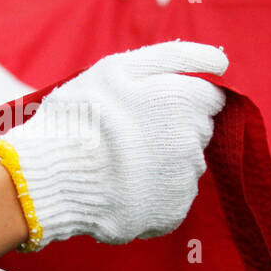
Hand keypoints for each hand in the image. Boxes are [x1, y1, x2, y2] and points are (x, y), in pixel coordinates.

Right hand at [0, 41, 227, 247]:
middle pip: (199, 131)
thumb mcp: (117, 69)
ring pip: (187, 165)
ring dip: (164, 161)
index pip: (209, 97)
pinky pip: (175, 197)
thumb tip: (223, 62)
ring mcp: (180, 180)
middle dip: (173, 129)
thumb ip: (173, 58)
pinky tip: (125, 186)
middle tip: (130, 135)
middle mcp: (188, 140)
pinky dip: (155, 193)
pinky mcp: (171, 212)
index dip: (180, 99)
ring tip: (122, 162)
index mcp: (178, 100)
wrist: (47, 178)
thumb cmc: (78, 116)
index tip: (150, 107)